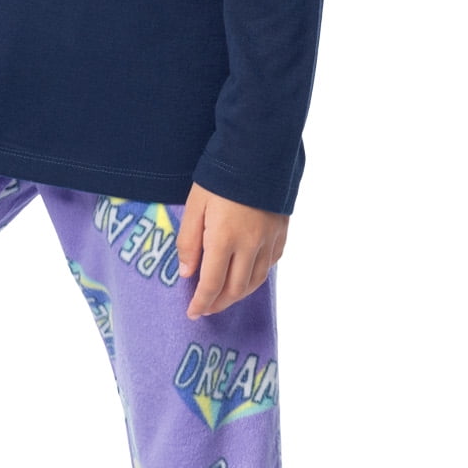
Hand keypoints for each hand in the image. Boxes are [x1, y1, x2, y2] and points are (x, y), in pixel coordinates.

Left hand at [176, 183, 287, 317]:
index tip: (192, 313)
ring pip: (255, 281)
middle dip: (219, 303)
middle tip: (205, 307)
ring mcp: (269, 241)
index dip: (201, 303)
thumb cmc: (219, 178)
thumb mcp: (194, 206)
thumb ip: (189, 242)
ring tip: (224, 297)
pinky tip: (246, 276)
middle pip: (236, 289)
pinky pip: (270, 265)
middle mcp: (250, 246)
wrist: (258, 153)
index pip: (211, 284)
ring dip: (238, 294)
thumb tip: (187, 273)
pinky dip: (256, 277)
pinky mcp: (281, 234)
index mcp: (224, 240)